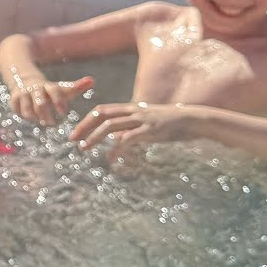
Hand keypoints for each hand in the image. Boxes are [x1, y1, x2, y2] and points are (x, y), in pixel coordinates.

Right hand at [9, 76, 93, 124]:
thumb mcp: (63, 88)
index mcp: (49, 86)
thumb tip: (92, 80)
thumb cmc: (50, 90)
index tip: (64, 112)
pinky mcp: (14, 99)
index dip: (59, 101)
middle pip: (40, 103)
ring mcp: (23, 94)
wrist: (26, 81)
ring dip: (35, 118)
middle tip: (51, 124)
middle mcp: (35, 89)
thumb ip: (77, 87)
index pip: (54, 92)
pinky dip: (24, 115)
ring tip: (40, 122)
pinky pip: (17, 110)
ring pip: (27, 109)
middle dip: (46, 115)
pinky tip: (30, 118)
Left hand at [70, 102, 201, 150]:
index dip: (87, 120)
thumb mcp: (148, 124)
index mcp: (132, 108)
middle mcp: (134, 111)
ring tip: (84, 148)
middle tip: (71, 140)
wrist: (195, 120)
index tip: (76, 132)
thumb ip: (131, 129)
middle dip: (84, 126)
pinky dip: (116, 149)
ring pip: (111, 126)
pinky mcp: (151, 130)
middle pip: (102, 114)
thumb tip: (116, 139)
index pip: (103, 110)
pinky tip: (110, 158)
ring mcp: (142, 119)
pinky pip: (128, 139)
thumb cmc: (172, 124)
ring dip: (94, 137)